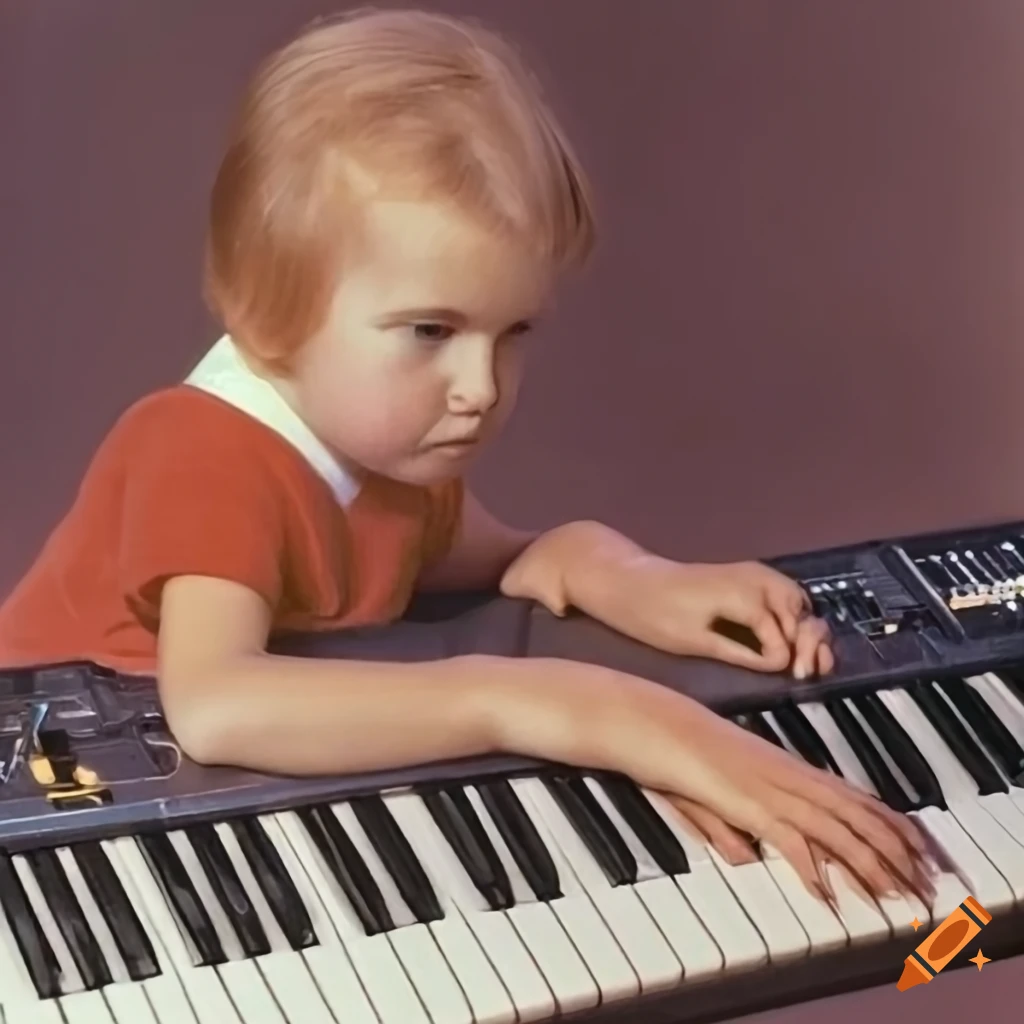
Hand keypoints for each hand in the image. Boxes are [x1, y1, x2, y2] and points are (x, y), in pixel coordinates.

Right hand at [535, 666, 935, 904]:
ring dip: (868, 862)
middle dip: (894, 847)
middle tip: (923, 877)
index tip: (914, 844)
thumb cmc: (668, 748)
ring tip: (894, 890)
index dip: (885, 820)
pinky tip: (824, 891)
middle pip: (854, 811)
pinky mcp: (743, 798)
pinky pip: (787, 836)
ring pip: (834, 826)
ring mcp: (766, 783)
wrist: (643, 718)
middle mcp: (782, 772)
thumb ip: (725, 824)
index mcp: (779, 765)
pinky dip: (810, 865)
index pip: (848, 794)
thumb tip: (744, 856)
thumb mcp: (703, 793)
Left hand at [620, 558, 832, 677]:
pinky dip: (795, 616)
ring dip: (806, 628)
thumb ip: (739, 653)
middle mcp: (755, 578)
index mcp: (741, 593)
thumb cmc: (655, 615)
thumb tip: (776, 667)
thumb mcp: (694, 642)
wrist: (633, 583)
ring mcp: (754, 573)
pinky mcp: (750, 577)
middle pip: (799, 609)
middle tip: (807, 672)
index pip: (780, 629)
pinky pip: (784, 595)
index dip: (789, 656)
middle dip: (809, 641)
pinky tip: (794, 640)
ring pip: (797, 600)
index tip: (793, 678)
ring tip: (808, 660)